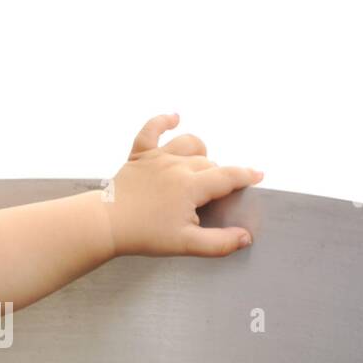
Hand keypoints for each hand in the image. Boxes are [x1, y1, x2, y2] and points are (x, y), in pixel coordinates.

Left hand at [104, 113, 261, 257]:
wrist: (105, 225)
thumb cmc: (144, 235)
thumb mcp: (186, 244)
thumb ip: (219, 242)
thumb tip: (245, 237)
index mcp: (191, 186)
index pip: (228, 176)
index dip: (246, 176)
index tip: (257, 176)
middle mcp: (177, 165)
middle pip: (209, 163)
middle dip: (218, 176)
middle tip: (214, 196)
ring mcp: (157, 158)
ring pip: (188, 144)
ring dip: (199, 152)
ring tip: (201, 166)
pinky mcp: (138, 156)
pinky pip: (150, 130)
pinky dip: (162, 121)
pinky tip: (173, 118)